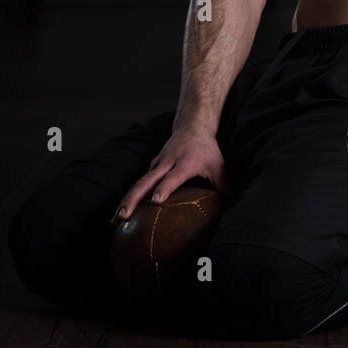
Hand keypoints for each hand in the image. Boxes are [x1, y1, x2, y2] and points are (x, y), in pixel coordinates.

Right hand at [111, 126, 230, 224]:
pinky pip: (139, 183)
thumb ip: (224, 188)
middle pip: (145, 182)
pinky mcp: (152, 166)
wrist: (192, 126)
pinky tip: (122, 214)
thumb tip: (233, 208)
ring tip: (114, 221)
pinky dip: (130, 197)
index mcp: (183, 164)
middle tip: (122, 217)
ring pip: (138, 183)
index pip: (172, 178)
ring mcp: (156, 164)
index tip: (156, 201)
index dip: (164, 188)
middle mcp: (166, 163)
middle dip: (132, 200)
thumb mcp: (219, 167)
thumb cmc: (207, 149)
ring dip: (126, 201)